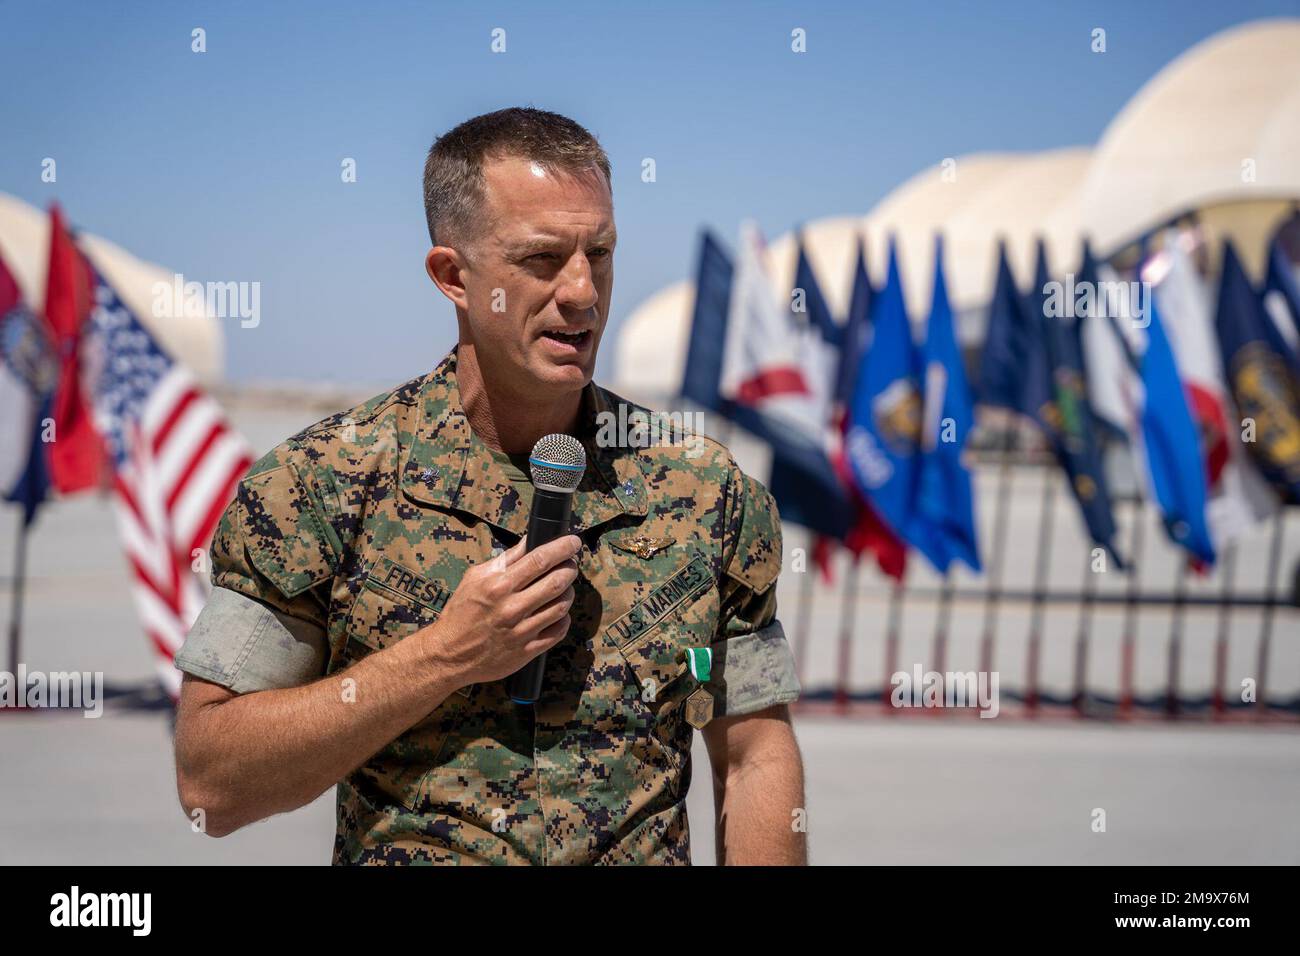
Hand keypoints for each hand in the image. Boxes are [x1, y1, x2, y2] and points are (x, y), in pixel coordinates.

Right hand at [419, 534, 581, 685]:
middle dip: (570, 569)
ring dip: (568, 593)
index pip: (540, 560)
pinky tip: (556, 613)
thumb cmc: (461, 613)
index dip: (563, 548)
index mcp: (499, 585)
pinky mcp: (527, 651)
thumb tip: (529, 542)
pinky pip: (558, 631)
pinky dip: (563, 619)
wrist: (449, 654)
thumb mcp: (475, 578)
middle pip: (557, 582)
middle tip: (570, 565)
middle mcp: (512, 608)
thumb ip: (506, 560)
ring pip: (562, 606)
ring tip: (562, 588)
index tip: (573, 543)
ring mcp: (521, 631)